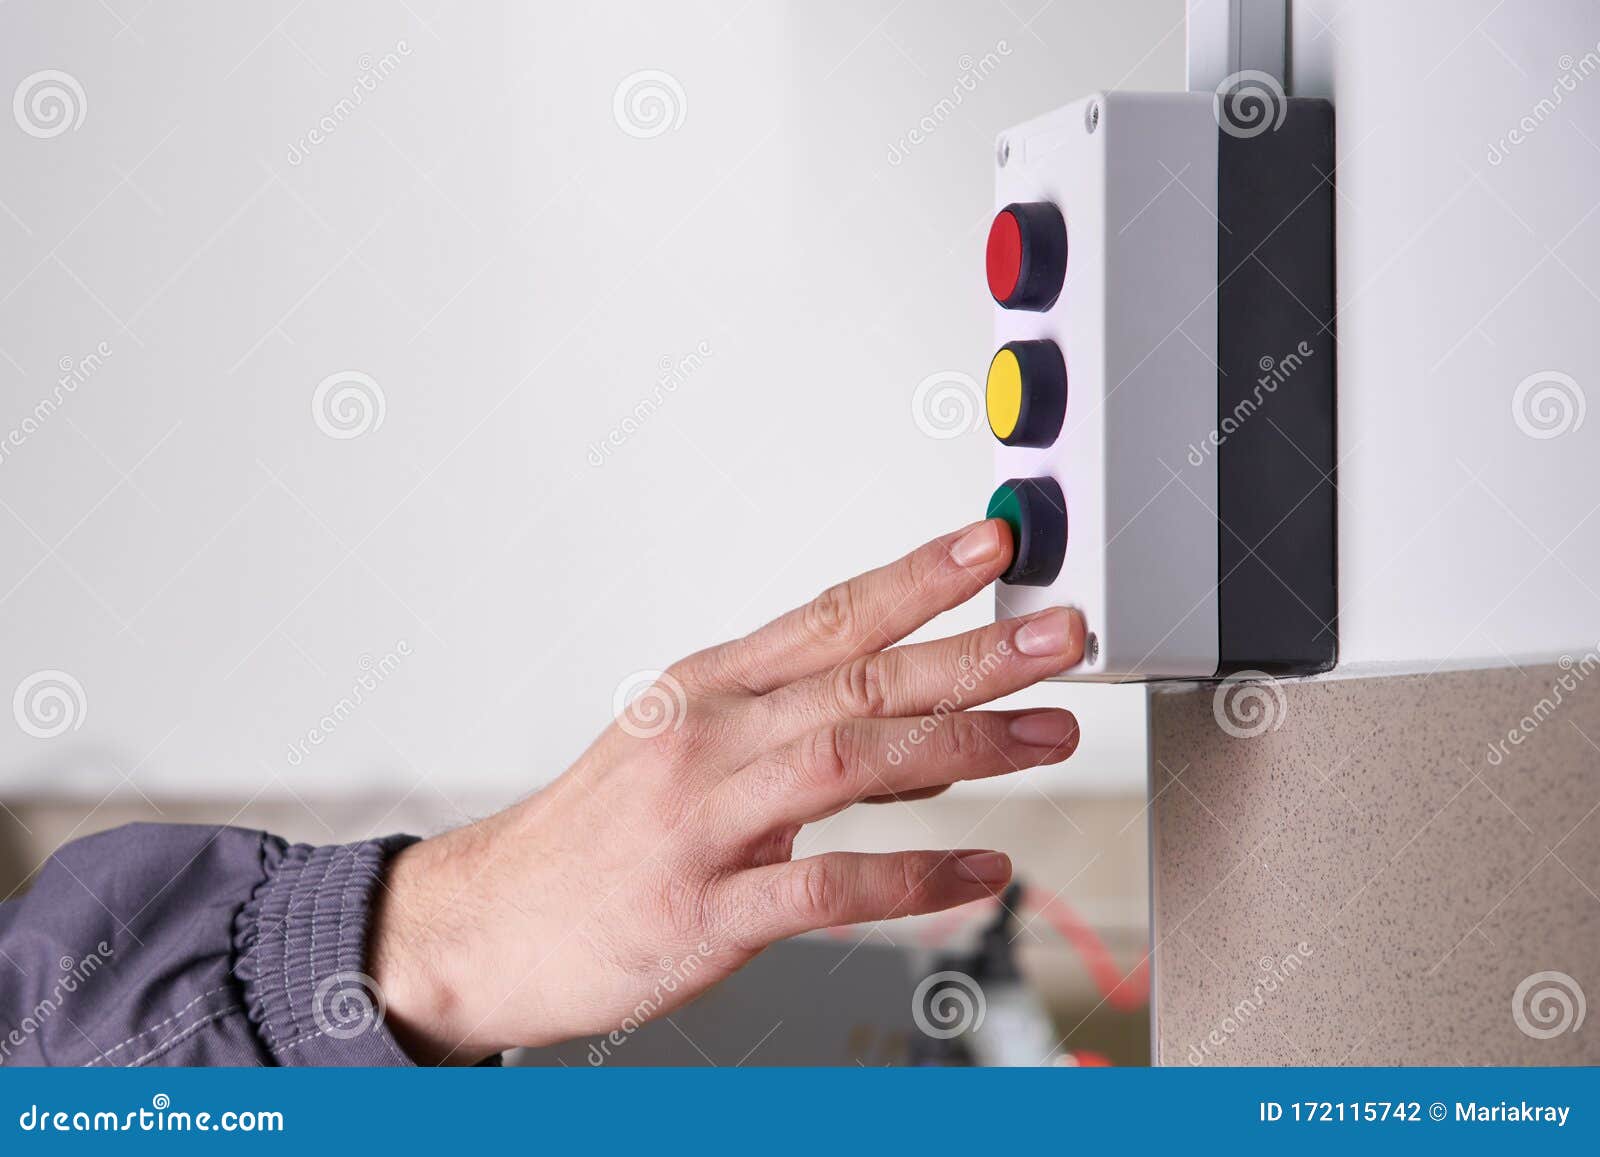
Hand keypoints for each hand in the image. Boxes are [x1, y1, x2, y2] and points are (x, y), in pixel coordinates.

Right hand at [369, 519, 1085, 1062]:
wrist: (486, 924)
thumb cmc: (595, 834)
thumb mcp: (685, 752)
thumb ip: (805, 733)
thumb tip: (931, 729)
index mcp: (704, 690)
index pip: (827, 615)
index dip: (916, 576)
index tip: (993, 543)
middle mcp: (706, 740)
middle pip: (858, 678)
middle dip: (972, 651)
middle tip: (1059, 635)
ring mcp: (702, 824)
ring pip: (851, 761)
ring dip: (964, 747)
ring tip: (1048, 736)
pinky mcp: (704, 912)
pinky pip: (829, 886)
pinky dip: (916, 876)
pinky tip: (981, 868)